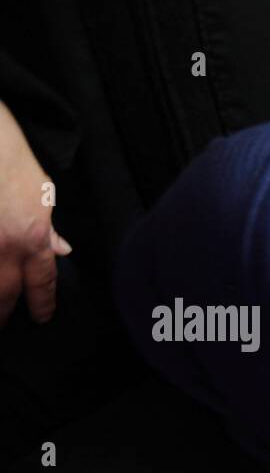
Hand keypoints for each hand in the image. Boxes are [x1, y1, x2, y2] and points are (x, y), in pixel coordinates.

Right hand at [0, 102, 72, 326]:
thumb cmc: (6, 149)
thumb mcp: (40, 186)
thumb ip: (47, 225)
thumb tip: (61, 249)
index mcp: (31, 235)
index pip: (41, 283)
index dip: (42, 304)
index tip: (41, 316)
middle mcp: (1, 246)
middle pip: (2, 295)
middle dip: (3, 314)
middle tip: (3, 323)